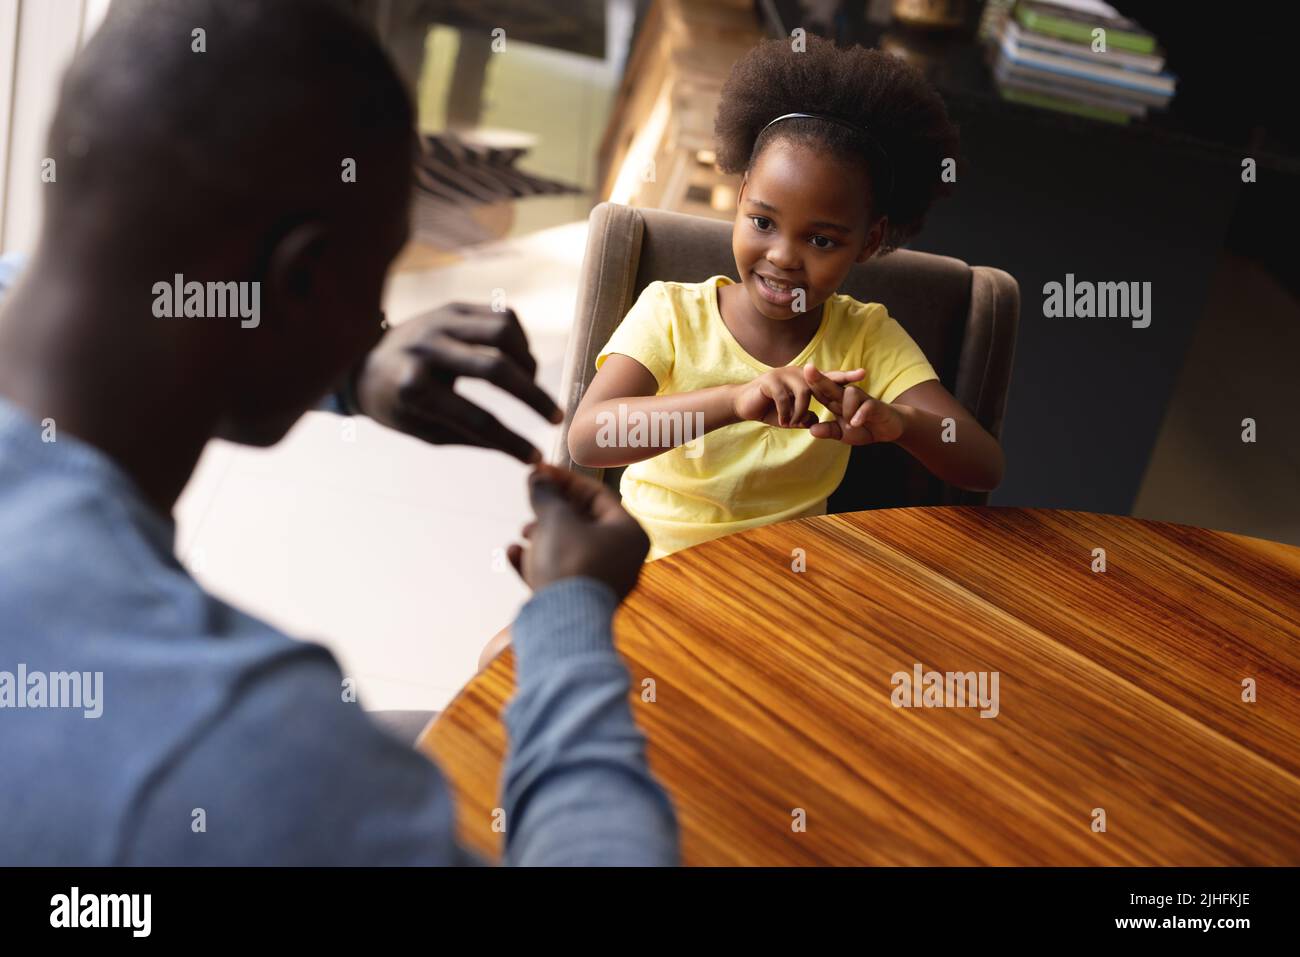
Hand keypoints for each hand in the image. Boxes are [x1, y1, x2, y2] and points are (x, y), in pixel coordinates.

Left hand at [352, 303, 561, 462]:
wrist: (362, 361)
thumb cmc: (398, 405)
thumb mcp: (426, 430)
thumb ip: (472, 438)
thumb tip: (525, 453)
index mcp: (413, 388)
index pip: (475, 419)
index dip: (510, 441)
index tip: (535, 456)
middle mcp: (426, 348)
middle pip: (495, 369)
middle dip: (533, 398)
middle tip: (556, 418)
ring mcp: (440, 320)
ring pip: (504, 333)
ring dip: (528, 363)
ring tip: (532, 385)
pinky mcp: (453, 306)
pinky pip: (502, 316)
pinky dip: (520, 341)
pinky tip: (519, 361)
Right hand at [507, 463, 649, 599]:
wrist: (562, 624)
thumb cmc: (569, 565)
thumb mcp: (556, 520)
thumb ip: (546, 495)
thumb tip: (536, 476)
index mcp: (629, 533)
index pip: (597, 495)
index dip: (565, 479)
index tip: (539, 471)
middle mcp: (623, 558)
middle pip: (584, 522)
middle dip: (552, 510)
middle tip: (532, 501)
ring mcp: (603, 582)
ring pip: (570, 548)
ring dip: (542, 536)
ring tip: (523, 532)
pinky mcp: (581, 602)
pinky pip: (560, 573)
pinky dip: (538, 561)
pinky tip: (514, 553)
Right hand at [732, 365, 864, 427]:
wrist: (743, 406)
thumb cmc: (769, 410)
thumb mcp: (791, 416)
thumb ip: (804, 417)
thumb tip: (815, 420)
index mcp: (804, 380)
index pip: (827, 377)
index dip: (845, 376)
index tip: (863, 374)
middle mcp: (796, 373)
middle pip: (820, 380)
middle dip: (836, 384)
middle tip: (853, 387)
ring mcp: (783, 374)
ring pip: (804, 392)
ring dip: (800, 412)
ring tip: (794, 424)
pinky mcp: (770, 381)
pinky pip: (785, 398)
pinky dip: (786, 413)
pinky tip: (783, 422)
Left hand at [803, 365, 904, 444]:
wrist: (888, 429)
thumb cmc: (863, 427)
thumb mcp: (842, 433)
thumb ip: (828, 430)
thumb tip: (811, 430)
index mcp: (837, 402)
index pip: (821, 392)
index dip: (811, 385)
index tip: (798, 375)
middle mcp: (848, 396)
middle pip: (831, 385)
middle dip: (819, 378)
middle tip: (808, 368)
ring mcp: (862, 399)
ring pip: (849, 394)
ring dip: (847, 410)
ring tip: (851, 424)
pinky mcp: (875, 405)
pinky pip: (866, 406)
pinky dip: (860, 414)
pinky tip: (856, 423)